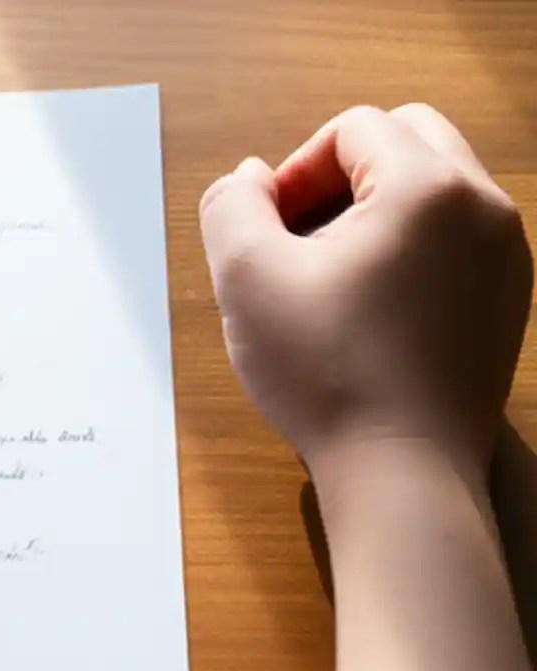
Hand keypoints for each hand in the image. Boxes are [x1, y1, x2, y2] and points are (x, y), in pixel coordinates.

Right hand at [199, 104, 530, 482]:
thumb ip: (231, 206)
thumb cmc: (323, 370)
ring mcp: (508, 256)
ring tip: (330, 276)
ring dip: (376, 209)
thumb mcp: (245, 278)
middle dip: (343, 175)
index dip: (297, 168)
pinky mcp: (509, 300)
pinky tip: (370, 309)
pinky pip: (457, 238)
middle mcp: (486, 207)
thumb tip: (250, 179)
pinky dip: (410, 247)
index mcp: (429, 187)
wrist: (403, 471)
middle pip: (409, 139)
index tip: (270, 231)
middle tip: (300, 239)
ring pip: (436, 188)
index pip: (355, 128)